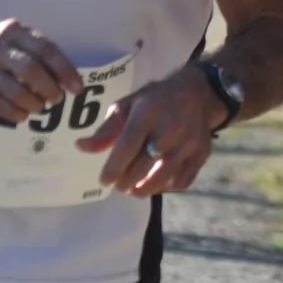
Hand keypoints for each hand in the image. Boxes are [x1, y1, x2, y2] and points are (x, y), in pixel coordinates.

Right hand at [0, 19, 82, 120]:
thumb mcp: (13, 39)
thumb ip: (37, 52)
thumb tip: (68, 78)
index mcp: (13, 31)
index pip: (46, 49)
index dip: (64, 70)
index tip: (76, 87)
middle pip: (32, 70)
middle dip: (50, 88)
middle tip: (57, 99)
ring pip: (17, 91)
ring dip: (35, 103)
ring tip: (40, 107)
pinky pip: (2, 107)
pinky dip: (18, 113)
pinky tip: (23, 113)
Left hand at [77, 67, 219, 197]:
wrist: (197, 93)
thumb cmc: (155, 100)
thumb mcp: (128, 105)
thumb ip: (106, 130)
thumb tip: (81, 147)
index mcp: (147, 113)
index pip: (127, 146)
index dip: (113, 167)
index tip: (104, 180)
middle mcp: (170, 128)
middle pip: (143, 166)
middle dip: (126, 181)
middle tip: (118, 184)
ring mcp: (188, 143)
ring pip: (163, 177)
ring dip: (144, 189)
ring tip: (133, 189)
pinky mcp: (202, 154)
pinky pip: (182, 180)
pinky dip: (167, 187)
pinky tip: (157, 184)